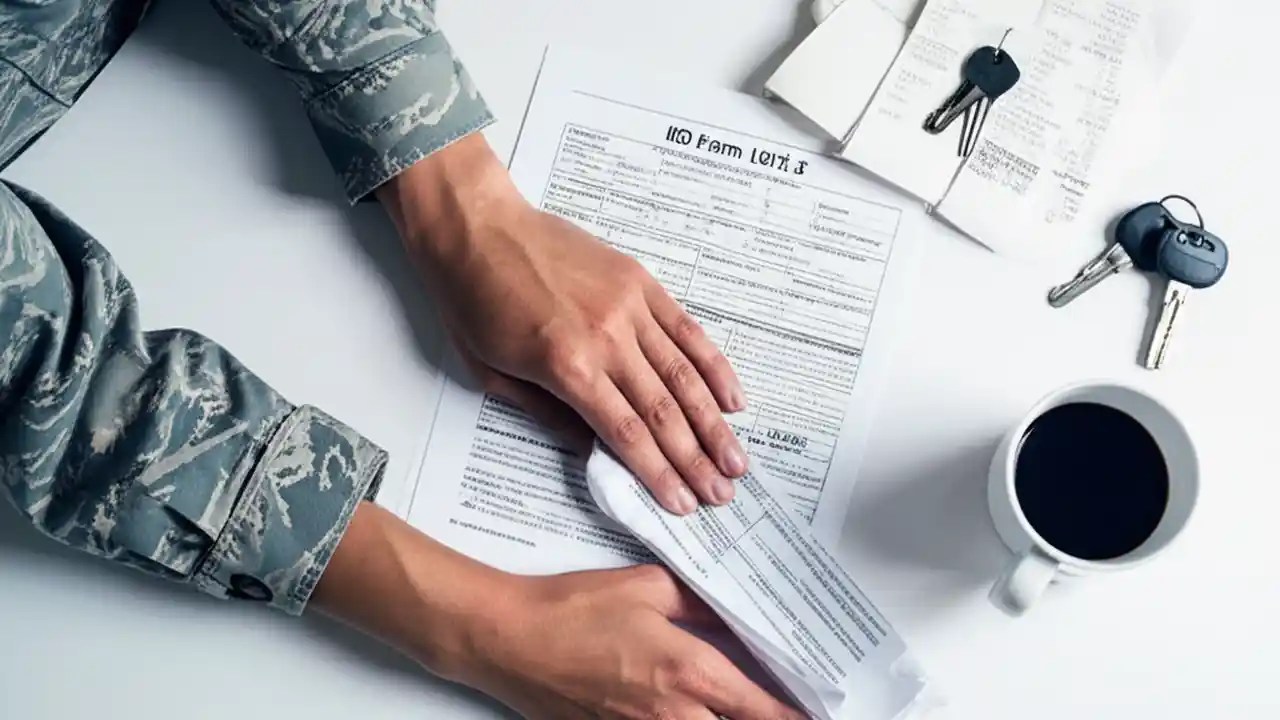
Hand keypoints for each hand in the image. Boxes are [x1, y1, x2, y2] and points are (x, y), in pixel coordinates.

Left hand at [378, 134, 749, 513]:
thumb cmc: (473, 302)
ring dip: (714, 423)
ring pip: (683, 376)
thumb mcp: (492, 375)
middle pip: (663, 412)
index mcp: (567, 367)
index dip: (658, 474)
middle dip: (696, 460)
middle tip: (722, 494)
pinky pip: (687, 329)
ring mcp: (629, 307)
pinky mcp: (640, 282)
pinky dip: (714, 366)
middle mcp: (606, 339)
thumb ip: (549, 416)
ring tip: (736, 460)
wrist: (477, 229)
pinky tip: (733, 397)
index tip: (682, 504)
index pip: (626, 435)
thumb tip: (595, 451)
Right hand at [459, 565, 805, 719]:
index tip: (820, 710)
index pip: (761, 709)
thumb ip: (701, 601)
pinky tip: (692, 712)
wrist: (508, 640)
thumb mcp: (647, 588)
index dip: (796, 716)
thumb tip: (737, 609)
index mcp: (688, 671)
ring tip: (745, 709)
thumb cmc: (573, 608)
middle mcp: (672, 715)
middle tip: (789, 709)